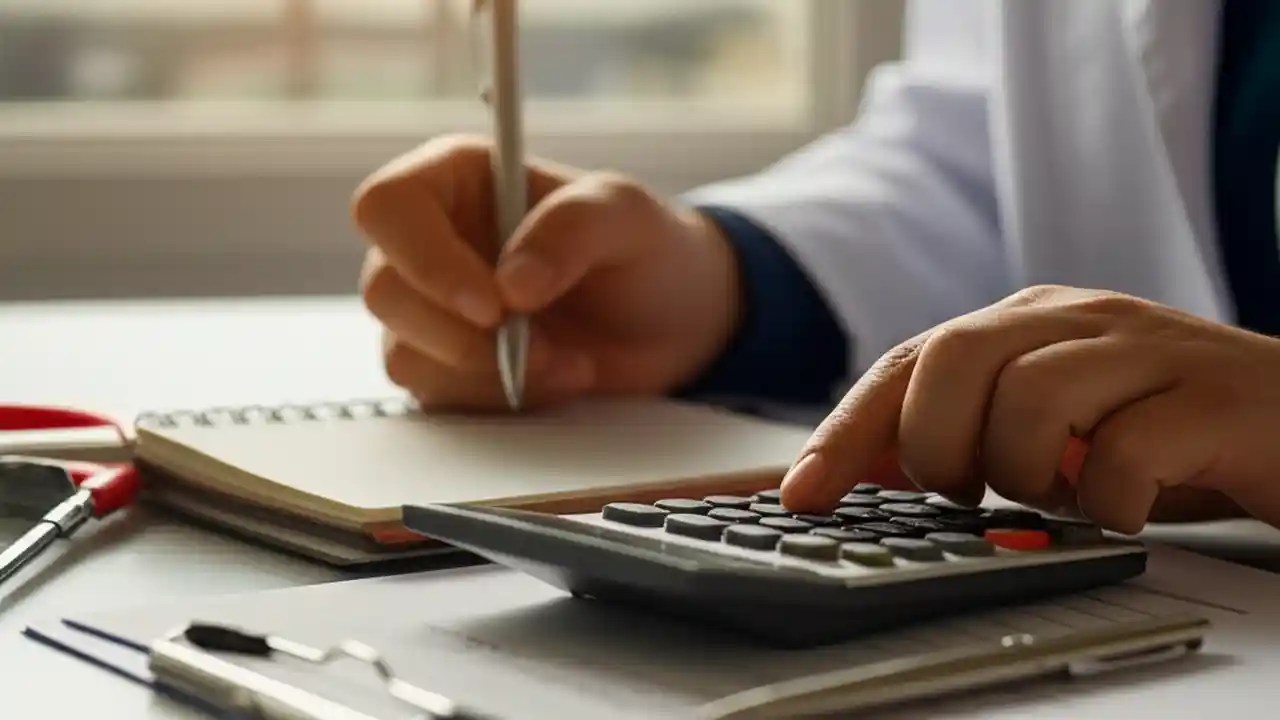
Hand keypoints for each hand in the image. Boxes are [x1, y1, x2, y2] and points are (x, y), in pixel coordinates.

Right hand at [352, 135, 741, 410]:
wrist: (670, 323)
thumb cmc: (644, 248)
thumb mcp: (627, 216)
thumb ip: (573, 229)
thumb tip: (511, 284)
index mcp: (456, 179)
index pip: (388, 207)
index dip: (425, 259)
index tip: (493, 304)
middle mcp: (430, 241)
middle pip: (385, 291)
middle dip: (465, 335)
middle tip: (541, 346)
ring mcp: (432, 308)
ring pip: (405, 353)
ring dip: (490, 372)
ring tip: (568, 361)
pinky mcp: (446, 365)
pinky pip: (437, 395)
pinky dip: (499, 398)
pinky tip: (556, 379)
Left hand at [779, 285, 1279, 532]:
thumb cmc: (1160, 428)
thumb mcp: (1051, 424)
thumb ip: (967, 431)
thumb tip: (862, 469)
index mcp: (1026, 323)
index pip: (909, 362)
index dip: (847, 431)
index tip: (802, 493)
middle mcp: (1076, 320)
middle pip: (954, 358)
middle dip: (934, 446)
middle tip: (964, 494)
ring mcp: (1146, 350)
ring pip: (1032, 397)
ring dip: (1024, 471)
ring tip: (1058, 493)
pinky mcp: (1212, 398)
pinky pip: (1127, 451)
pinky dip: (1107, 500)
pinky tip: (1122, 505)